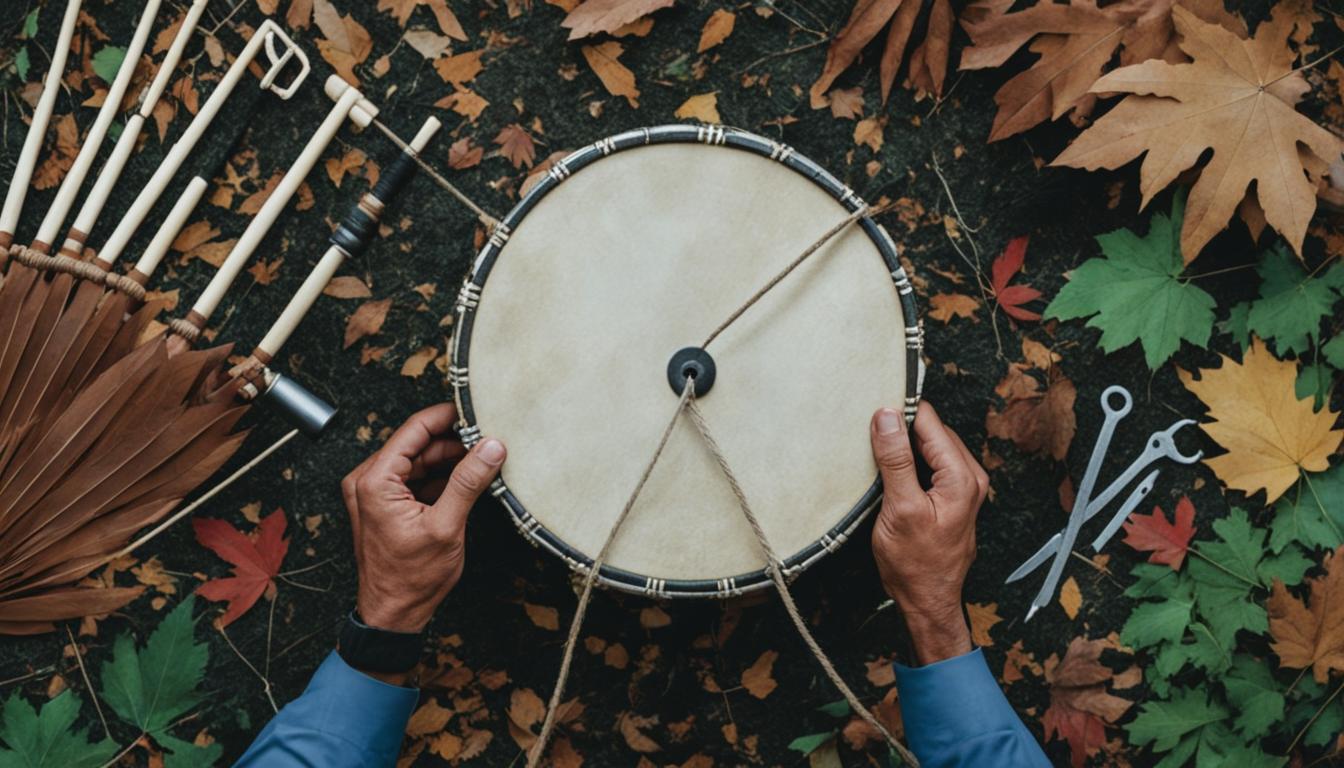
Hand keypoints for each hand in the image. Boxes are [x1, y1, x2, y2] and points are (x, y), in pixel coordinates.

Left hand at [340, 403, 504, 634]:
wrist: (392, 615)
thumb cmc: (410, 580)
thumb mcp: (446, 527)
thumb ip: (467, 482)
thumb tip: (490, 447)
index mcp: (375, 481)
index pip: (414, 430)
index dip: (447, 417)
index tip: (476, 411)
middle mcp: (367, 482)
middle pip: (416, 444)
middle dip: (453, 441)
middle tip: (488, 440)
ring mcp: (373, 494)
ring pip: (417, 461)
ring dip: (449, 460)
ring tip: (482, 461)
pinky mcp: (384, 506)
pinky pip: (414, 479)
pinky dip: (439, 478)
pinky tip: (466, 481)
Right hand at [869, 401, 987, 664]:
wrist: (927, 602)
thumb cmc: (915, 564)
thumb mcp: (900, 508)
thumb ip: (895, 459)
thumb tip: (887, 417)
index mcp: (962, 476)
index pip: (930, 423)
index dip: (900, 412)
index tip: (870, 407)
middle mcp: (969, 477)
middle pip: (932, 431)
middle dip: (901, 425)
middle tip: (866, 426)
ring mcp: (962, 487)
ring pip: (930, 446)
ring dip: (903, 443)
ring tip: (873, 445)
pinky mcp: (951, 497)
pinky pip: (930, 464)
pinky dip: (908, 460)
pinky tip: (887, 466)